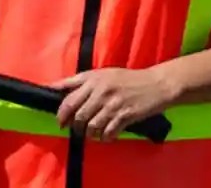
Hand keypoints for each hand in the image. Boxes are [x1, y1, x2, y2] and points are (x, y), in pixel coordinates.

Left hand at [50, 67, 176, 141]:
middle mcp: (101, 91)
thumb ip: (79, 81)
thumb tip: (54, 87)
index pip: (69, 99)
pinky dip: (105, 137)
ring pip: (91, 126)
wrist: (156, 83)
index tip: (60, 122)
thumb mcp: (102, 74)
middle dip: (75, 126)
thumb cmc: (127, 79)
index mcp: (93, 79)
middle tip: (77, 130)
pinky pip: (107, 133)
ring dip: (90, 133)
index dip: (61, 114)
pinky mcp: (125, 115)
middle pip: (78, 115)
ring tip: (94, 132)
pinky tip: (108, 135)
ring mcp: (113, 104)